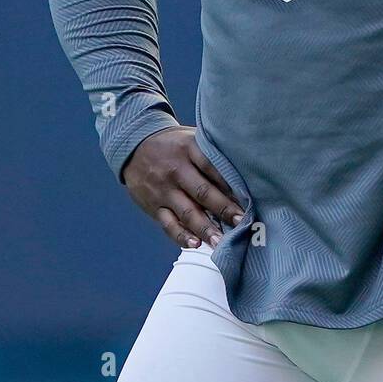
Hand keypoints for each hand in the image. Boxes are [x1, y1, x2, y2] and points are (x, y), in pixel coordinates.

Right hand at [121, 126, 246, 248]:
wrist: (134, 146)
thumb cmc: (173, 144)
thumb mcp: (191, 138)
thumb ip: (212, 152)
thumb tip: (244, 169)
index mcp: (189, 149)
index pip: (213, 167)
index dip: (231, 183)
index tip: (248, 197)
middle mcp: (176, 170)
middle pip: (203, 192)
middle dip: (224, 209)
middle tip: (242, 223)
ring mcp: (163, 190)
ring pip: (187, 212)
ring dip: (205, 228)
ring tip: (221, 242)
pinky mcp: (154, 206)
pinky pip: (168, 224)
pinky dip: (181, 235)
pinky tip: (194, 244)